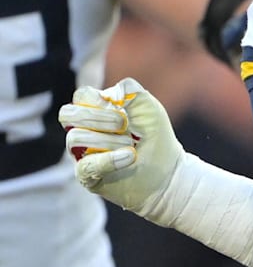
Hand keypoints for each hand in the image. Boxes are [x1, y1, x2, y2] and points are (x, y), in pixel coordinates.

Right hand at [59, 78, 252, 266]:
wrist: (169, 172)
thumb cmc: (156, 138)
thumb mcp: (150, 108)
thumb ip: (131, 91)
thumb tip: (108, 95)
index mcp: (96, 111)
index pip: (81, 96)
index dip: (97, 99)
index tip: (121, 109)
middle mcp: (84, 131)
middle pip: (69, 114)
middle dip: (98, 117)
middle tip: (124, 125)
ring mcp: (83, 153)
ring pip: (76, 138)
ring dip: (110, 140)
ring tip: (132, 147)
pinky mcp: (87, 175)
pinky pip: (85, 166)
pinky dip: (109, 160)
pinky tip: (130, 157)